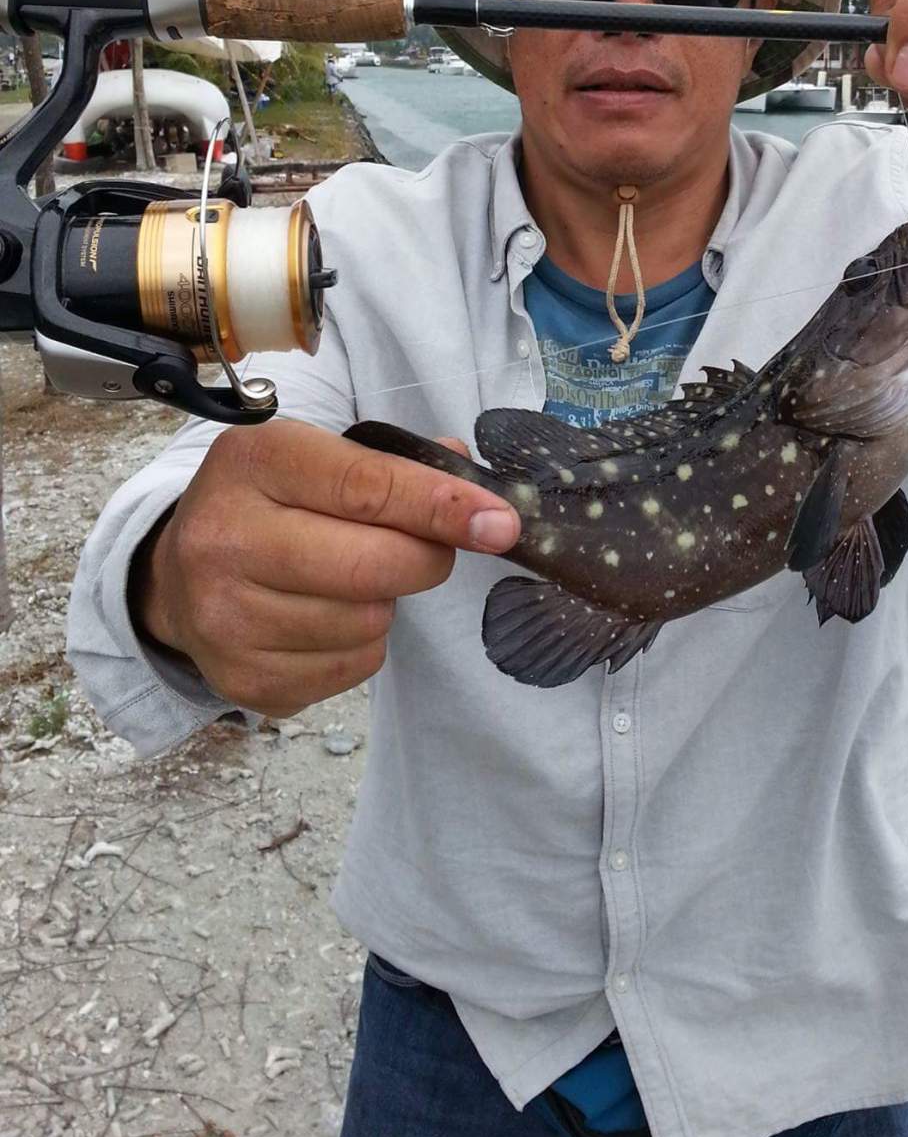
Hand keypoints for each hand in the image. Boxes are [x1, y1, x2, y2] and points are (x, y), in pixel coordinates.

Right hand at [131, 420, 519, 717]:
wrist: (178, 574)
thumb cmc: (270, 503)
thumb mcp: (316, 457)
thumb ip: (397, 467)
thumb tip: (481, 497)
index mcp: (253, 462)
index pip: (368, 487)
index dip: (444, 507)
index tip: (500, 524)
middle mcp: (225, 538)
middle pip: (373, 566)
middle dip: (424, 560)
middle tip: (425, 551)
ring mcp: (224, 617)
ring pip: (367, 623)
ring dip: (384, 604)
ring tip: (350, 580)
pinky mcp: (240, 678)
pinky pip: (351, 669)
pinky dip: (362, 646)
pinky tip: (328, 618)